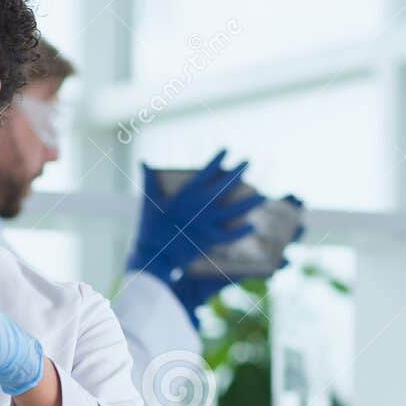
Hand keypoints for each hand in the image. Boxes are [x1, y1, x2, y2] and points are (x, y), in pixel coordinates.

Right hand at [128, 152, 264, 282]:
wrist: (153, 255)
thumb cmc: (148, 228)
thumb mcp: (148, 201)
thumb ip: (148, 179)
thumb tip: (143, 162)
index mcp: (186, 194)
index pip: (205, 172)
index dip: (217, 160)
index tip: (227, 150)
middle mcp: (200, 206)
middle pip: (224, 186)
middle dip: (238, 172)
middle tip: (248, 162)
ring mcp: (206, 223)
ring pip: (234, 210)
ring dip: (250, 202)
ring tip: (263, 195)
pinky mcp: (208, 240)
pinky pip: (229, 235)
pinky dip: (241, 231)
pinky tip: (253, 226)